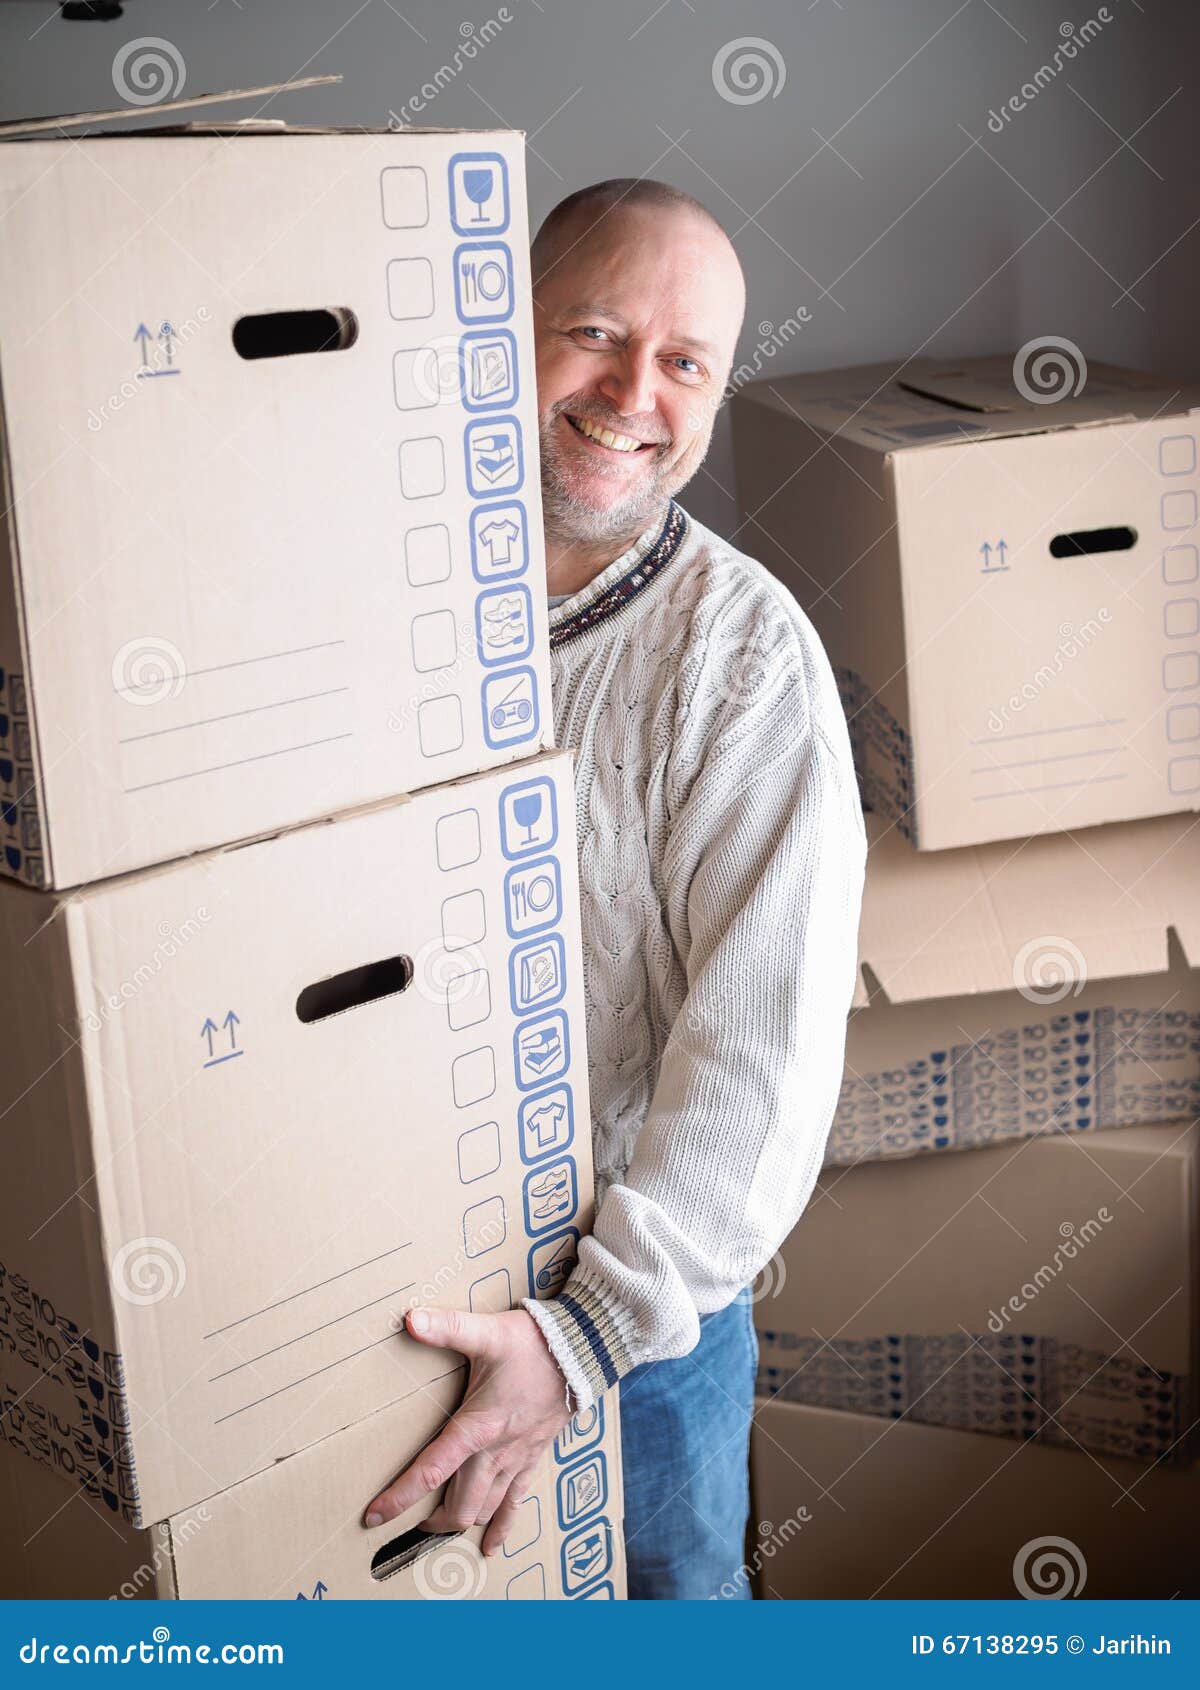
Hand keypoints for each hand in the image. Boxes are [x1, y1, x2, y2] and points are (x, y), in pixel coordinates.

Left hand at [363, 1305, 571, 1555]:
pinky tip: (490, 1546)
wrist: (582, 1351)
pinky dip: (501, 1527)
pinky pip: (516, 1503)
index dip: (400, 1496)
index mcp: (477, 1426)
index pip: (431, 1470)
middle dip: (431, 1519)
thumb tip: (410, 1319)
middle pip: (458, 1505)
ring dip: (462, 1522)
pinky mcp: (533, 1457)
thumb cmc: (533, 1343)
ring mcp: (516, 1459)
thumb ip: (447, 1327)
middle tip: (407, 1522)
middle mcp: (495, 1451)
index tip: (373, 1515)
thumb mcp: (487, 1332)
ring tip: (440, 1528)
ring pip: (484, 1509)